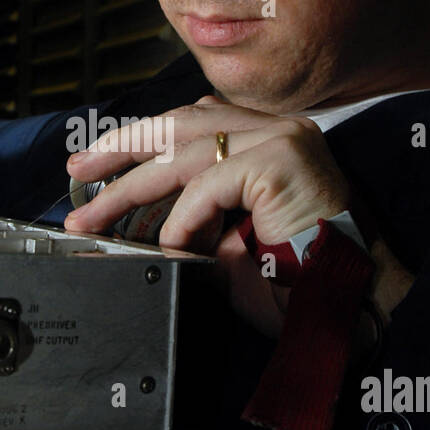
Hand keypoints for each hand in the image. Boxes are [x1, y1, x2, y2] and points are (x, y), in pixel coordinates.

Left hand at [64, 95, 351, 337]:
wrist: (352, 305)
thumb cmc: (298, 282)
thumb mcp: (228, 242)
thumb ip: (191, 218)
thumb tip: (141, 219)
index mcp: (265, 139)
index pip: (189, 124)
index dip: (137, 140)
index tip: (95, 164)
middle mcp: (276, 129)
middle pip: (178, 125)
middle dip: (120, 151)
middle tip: (77, 176)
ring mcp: (283, 139)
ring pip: (185, 153)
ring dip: (132, 189)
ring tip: (95, 217)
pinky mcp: (284, 161)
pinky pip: (211, 184)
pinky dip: (183, 216)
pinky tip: (171, 244)